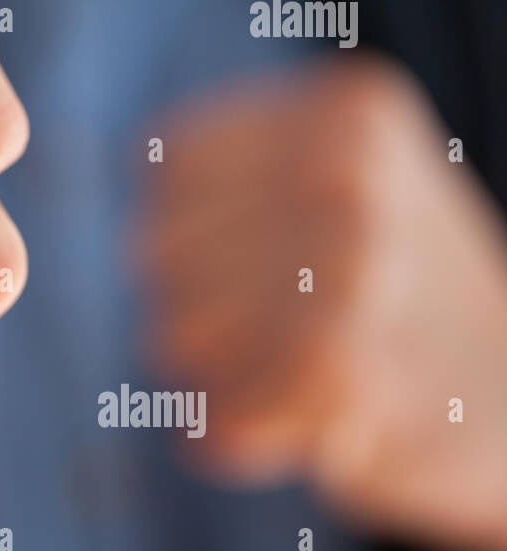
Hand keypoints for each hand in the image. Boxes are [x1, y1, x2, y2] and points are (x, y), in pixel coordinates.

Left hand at [137, 57, 506, 550]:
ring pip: (172, 337)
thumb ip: (234, 181)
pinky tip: (312, 425)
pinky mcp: (344, 382)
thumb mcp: (351, 183)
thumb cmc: (410, 291)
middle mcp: (344, 177)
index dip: (191, 226)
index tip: (257, 254)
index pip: (168, 167)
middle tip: (287, 324)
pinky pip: (217, 421)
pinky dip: (242, 438)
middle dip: (196, 302)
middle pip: (156, 251)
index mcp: (343, 113)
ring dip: (216, 374)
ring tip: (300, 370)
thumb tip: (139, 243)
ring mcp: (350, 275)